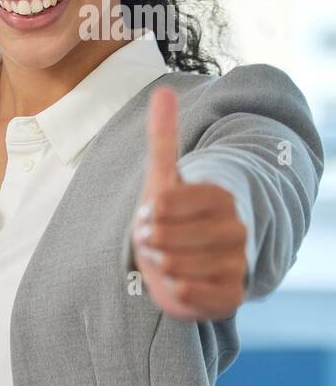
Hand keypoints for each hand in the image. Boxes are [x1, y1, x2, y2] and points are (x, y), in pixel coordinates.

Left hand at [132, 87, 248, 320]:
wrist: (182, 260)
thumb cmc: (168, 217)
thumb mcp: (161, 177)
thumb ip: (162, 135)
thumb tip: (162, 91)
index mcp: (220, 196)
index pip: (165, 203)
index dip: (148, 212)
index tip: (151, 213)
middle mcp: (236, 227)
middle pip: (166, 237)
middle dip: (148, 240)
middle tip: (154, 240)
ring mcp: (238, 262)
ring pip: (177, 266)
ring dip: (159, 263)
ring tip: (165, 258)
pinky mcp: (233, 295)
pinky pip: (191, 295)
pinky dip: (175, 290)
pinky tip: (179, 281)